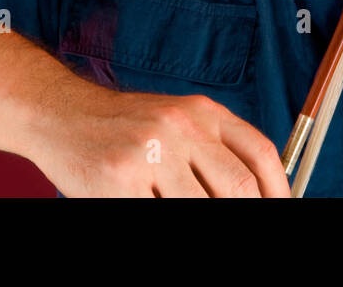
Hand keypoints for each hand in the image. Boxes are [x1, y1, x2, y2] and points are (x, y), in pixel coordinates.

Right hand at [25, 79, 290, 196]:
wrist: (60, 114)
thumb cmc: (124, 127)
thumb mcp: (177, 122)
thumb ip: (213, 151)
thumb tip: (256, 192)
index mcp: (203, 112)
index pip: (260, 155)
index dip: (278, 192)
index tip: (281, 209)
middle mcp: (181, 126)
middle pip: (238, 188)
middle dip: (245, 214)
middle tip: (242, 230)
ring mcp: (150, 152)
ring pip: (200, 207)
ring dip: (202, 218)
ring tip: (181, 207)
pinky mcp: (119, 180)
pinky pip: (157, 214)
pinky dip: (163, 218)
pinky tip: (154, 208)